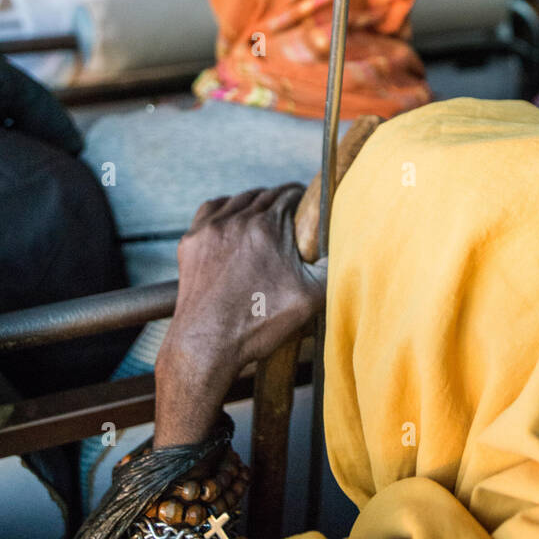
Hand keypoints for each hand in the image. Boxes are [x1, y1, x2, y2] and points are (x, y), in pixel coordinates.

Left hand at [154, 184, 326, 445]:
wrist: (207, 344)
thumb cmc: (258, 323)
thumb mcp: (310, 298)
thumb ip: (331, 266)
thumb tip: (345, 247)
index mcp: (267, 227)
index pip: (289, 195)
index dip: (301, 197)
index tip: (306, 204)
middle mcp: (238, 221)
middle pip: (264, 195)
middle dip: (280, 200)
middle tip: (290, 210)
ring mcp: (211, 229)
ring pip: (238, 200)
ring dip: (254, 202)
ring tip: (264, 213)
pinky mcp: (192, 241)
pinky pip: (211, 210)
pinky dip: (224, 208)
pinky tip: (232, 217)